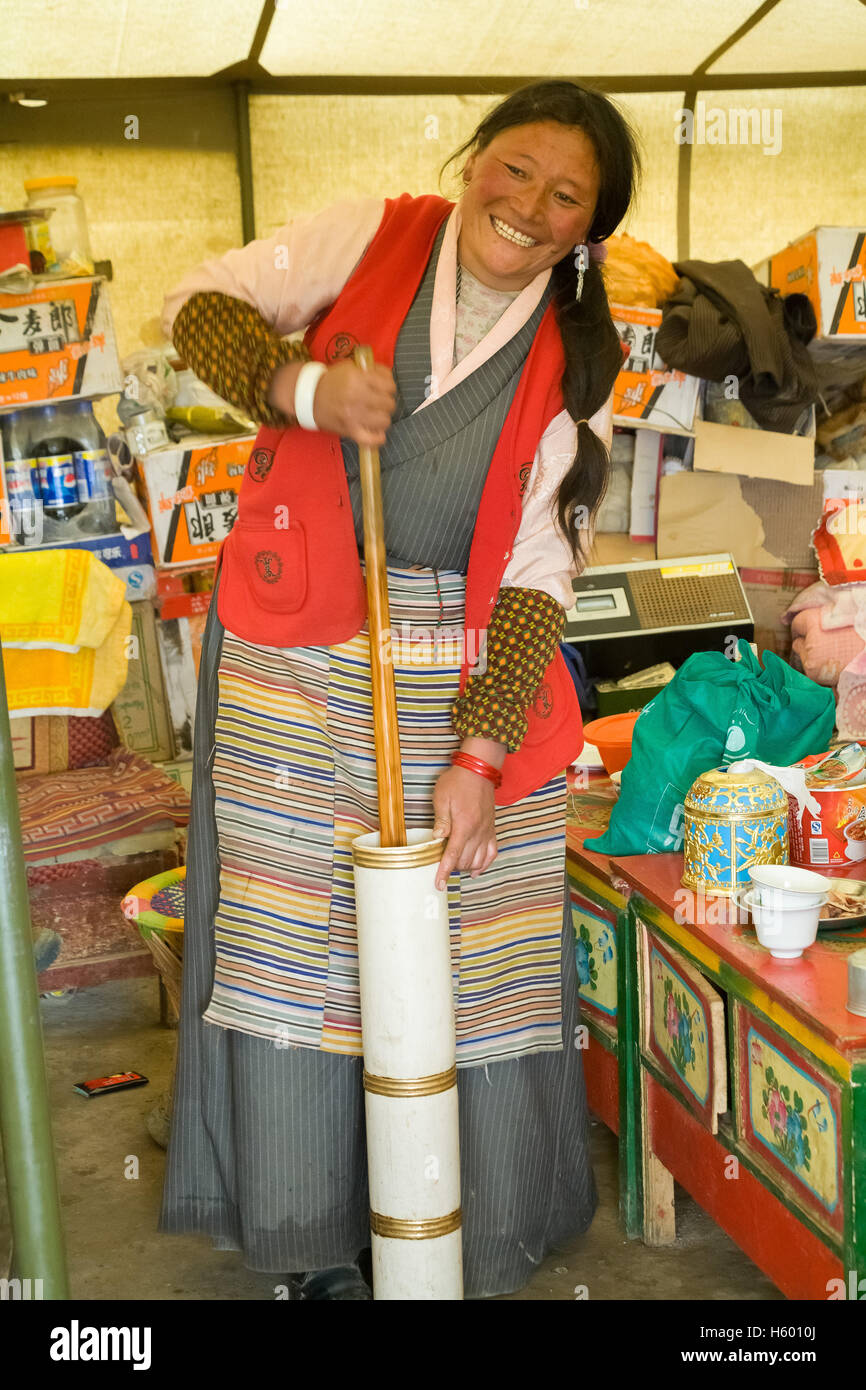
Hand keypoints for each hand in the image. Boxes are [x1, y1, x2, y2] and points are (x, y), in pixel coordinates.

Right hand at [270, 358, 396, 446]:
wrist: (309, 396)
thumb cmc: (332, 381)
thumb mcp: (351, 368)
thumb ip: (372, 370)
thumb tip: (389, 378)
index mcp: (358, 379)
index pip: (389, 386)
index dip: (389, 387)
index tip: (383, 389)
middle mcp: (357, 397)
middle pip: (389, 404)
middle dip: (386, 403)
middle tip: (377, 403)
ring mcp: (354, 416)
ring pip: (385, 421)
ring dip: (382, 419)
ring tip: (375, 416)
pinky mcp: (350, 431)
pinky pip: (372, 440)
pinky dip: (377, 438)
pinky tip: (375, 432)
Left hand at [432, 766, 497, 891]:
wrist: (479, 770)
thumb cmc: (458, 781)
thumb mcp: (442, 798)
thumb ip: (441, 821)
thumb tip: (437, 839)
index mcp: (464, 825)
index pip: (453, 855)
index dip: (444, 872)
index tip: (439, 884)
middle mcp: (477, 831)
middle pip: (465, 861)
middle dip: (452, 867)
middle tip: (440, 861)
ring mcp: (486, 831)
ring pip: (478, 860)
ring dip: (465, 866)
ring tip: (454, 865)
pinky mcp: (491, 829)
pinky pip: (491, 853)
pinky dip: (484, 864)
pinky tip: (476, 870)